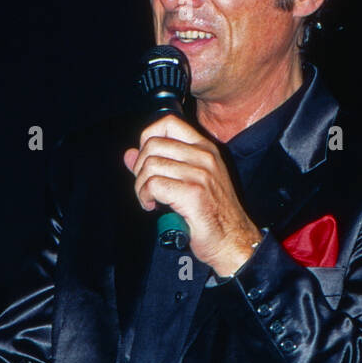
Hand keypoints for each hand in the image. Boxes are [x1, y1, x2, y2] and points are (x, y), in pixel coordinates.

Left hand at [124, 115, 261, 276]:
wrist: (232, 240)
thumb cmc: (212, 214)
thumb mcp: (188, 181)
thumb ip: (159, 164)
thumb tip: (129, 154)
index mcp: (205, 149)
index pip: (169, 122)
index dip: (147, 137)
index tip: (145, 160)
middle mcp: (204, 157)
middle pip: (153, 144)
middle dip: (140, 168)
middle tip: (145, 187)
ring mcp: (200, 174)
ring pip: (150, 165)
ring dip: (141, 186)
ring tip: (149, 199)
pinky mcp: (193, 193)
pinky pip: (154, 185)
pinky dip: (145, 197)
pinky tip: (152, 206)